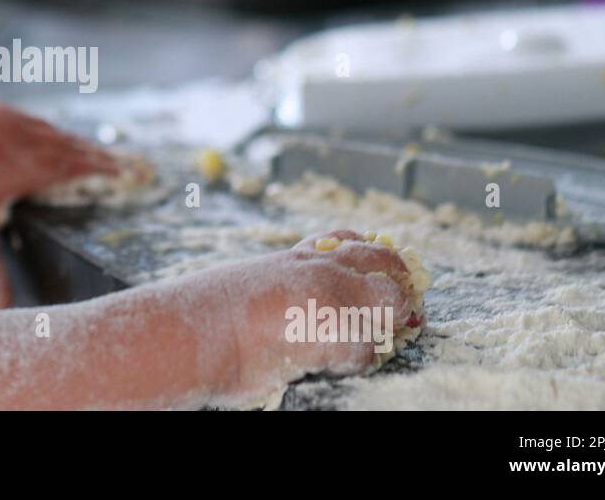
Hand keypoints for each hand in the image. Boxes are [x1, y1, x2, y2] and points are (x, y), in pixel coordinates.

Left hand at [0, 95, 116, 308]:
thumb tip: (11, 313)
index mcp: (7, 161)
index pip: (68, 165)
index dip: (104, 171)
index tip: (135, 173)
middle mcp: (6, 130)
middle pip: (66, 144)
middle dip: (100, 157)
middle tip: (137, 167)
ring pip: (48, 131)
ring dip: (75, 146)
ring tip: (106, 160)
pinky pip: (28, 122)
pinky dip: (49, 137)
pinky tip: (61, 148)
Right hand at [200, 230, 412, 406]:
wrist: (197, 332)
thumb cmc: (204, 318)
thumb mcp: (242, 290)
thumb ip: (274, 291)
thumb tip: (286, 313)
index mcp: (294, 258)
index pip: (346, 240)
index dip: (370, 254)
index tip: (381, 265)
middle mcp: (319, 267)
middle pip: (383, 259)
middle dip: (400, 279)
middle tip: (407, 304)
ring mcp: (333, 293)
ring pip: (392, 298)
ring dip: (391, 319)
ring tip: (384, 335)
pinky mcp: (339, 329)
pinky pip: (371, 347)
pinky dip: (360, 359)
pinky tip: (338, 364)